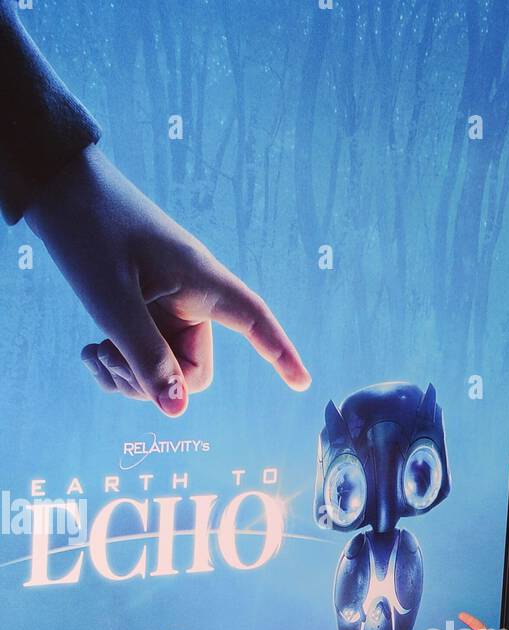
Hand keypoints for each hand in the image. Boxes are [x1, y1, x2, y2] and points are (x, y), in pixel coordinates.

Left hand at [24, 145, 310, 415]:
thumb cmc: (88, 231)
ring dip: (128, 374)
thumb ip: (148, 358)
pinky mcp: (141, 310)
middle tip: (110, 356)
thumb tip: (178, 410)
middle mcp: (190, 298)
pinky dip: (117, 365)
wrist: (54, 188)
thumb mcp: (114, 302)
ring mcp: (165, 306)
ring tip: (94, 351)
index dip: (280, 353)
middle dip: (154, 378)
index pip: (256, 321)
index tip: (302, 383)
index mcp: (201, 283)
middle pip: (192, 368)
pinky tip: (91, 352)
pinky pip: (143, 358)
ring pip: (164, 369)